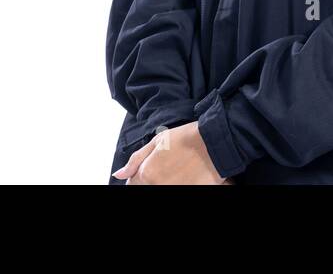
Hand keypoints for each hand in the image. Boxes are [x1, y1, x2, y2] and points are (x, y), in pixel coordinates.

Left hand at [112, 121, 232, 184]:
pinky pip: (176, 192)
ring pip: (161, 189)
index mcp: (147, 174)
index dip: (139, 176)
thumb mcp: (157, 142)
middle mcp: (157, 186)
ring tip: (177, 172)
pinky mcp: (189, 193)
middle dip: (153, 179)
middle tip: (167, 169)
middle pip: (146, 188)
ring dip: (165, 182)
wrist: (214, 143)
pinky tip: (185, 176)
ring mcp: (173, 191)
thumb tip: (118, 174)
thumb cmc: (186, 138)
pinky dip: (179, 184)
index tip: (152, 168)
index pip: (133, 184)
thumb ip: (135, 160)